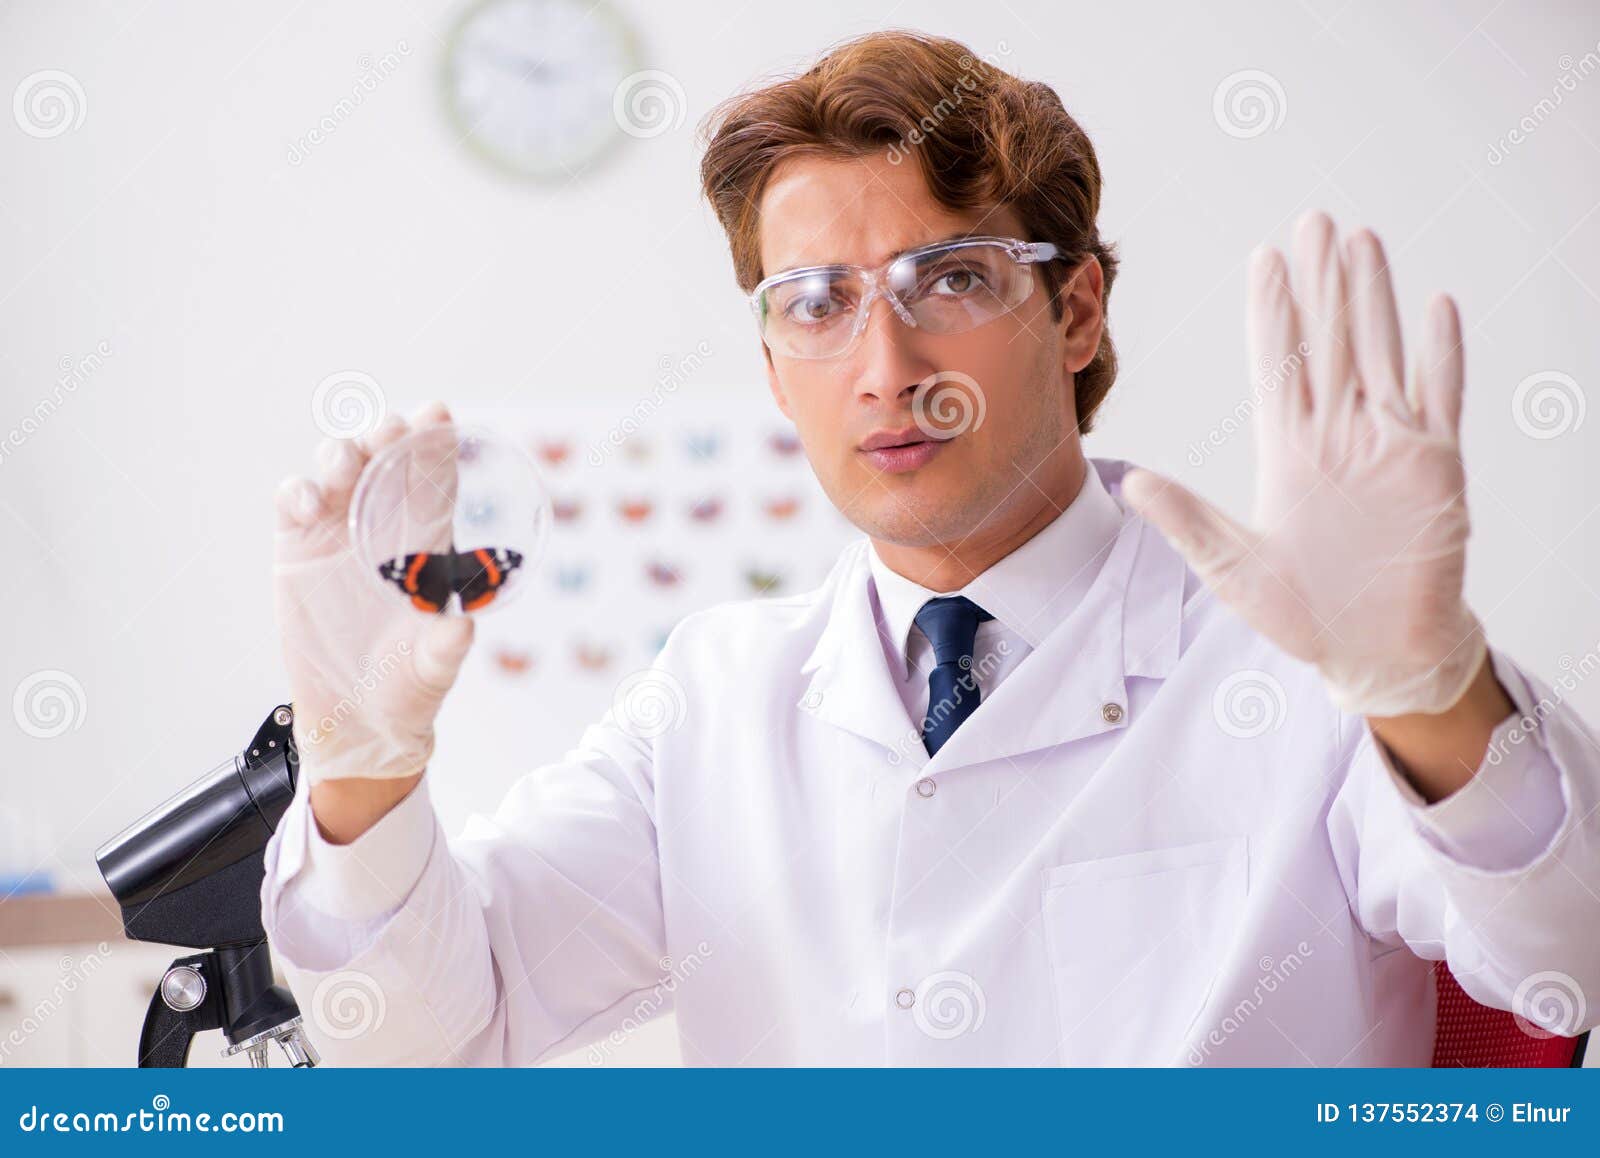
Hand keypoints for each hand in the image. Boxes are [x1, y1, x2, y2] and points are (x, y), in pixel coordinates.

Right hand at [274, 402, 475, 783]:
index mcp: (428, 540)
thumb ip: (444, 648)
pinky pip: (294, 502)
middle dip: (387, 435)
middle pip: (385, 460)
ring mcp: (338, 531)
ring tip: (345, 463)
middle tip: (389, 432)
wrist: (358, 718)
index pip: (435, 478)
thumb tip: (461, 628)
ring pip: (339, 469)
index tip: (438, 413)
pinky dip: (298, 492)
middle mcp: (384, 525)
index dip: (436, 442)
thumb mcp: (433, 670)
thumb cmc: (409, 687)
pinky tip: (307, 502)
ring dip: (341, 454)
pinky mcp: (297, 548)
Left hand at [1124, 211, 1485, 717]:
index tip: (1263, 259)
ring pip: (1381, 353)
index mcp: (1288, 453)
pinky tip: (1437, 308)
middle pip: (1330, 342)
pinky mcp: (1436, 466)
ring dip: (1374, 299)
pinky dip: (1441, 355)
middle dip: (1321, 282)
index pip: (1279, 364)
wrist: (1377, 654)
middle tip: (1314, 220)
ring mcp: (1389, 445)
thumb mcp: (1232, 569)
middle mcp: (1338, 437)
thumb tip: (1129, 483)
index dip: (1272, 311)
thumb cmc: (1305, 616)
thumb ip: (1186, 521)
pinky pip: (1440, 397)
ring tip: (1364, 242)